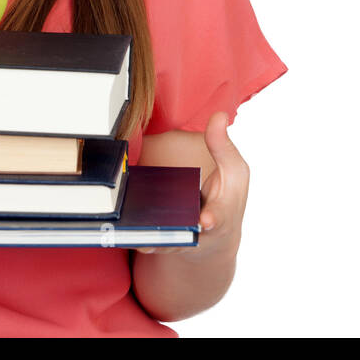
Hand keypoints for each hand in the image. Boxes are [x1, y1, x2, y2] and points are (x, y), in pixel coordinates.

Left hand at [135, 111, 248, 256]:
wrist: (220, 230)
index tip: (206, 220)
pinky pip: (154, 244)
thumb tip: (219, 115)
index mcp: (223, 211)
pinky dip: (143, 241)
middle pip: (188, 236)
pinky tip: (127, 235)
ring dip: (153, 241)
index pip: (219, 216)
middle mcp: (204, 232)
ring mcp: (185, 240)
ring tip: (136, 237)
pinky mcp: (169, 243)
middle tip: (160, 237)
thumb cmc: (228, 193)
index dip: (212, 219)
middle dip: (176, 236)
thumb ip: (222, 145)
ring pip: (167, 243)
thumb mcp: (233, 168)